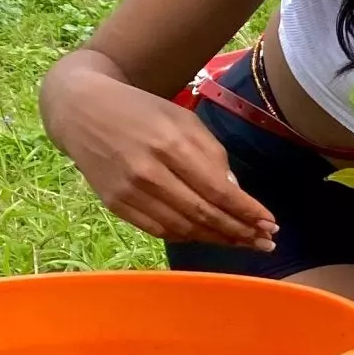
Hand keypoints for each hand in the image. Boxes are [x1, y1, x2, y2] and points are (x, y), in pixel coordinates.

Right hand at [52, 74, 275, 248]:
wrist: (82, 111)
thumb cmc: (143, 111)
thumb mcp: (184, 120)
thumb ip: (213, 155)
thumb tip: (236, 193)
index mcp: (170, 144)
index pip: (218, 189)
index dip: (247, 212)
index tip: (271, 224)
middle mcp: (149, 172)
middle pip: (203, 213)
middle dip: (239, 232)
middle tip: (265, 243)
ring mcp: (129, 191)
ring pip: (183, 227)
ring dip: (217, 239)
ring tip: (243, 243)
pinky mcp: (115, 204)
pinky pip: (159, 230)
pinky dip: (187, 236)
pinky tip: (208, 237)